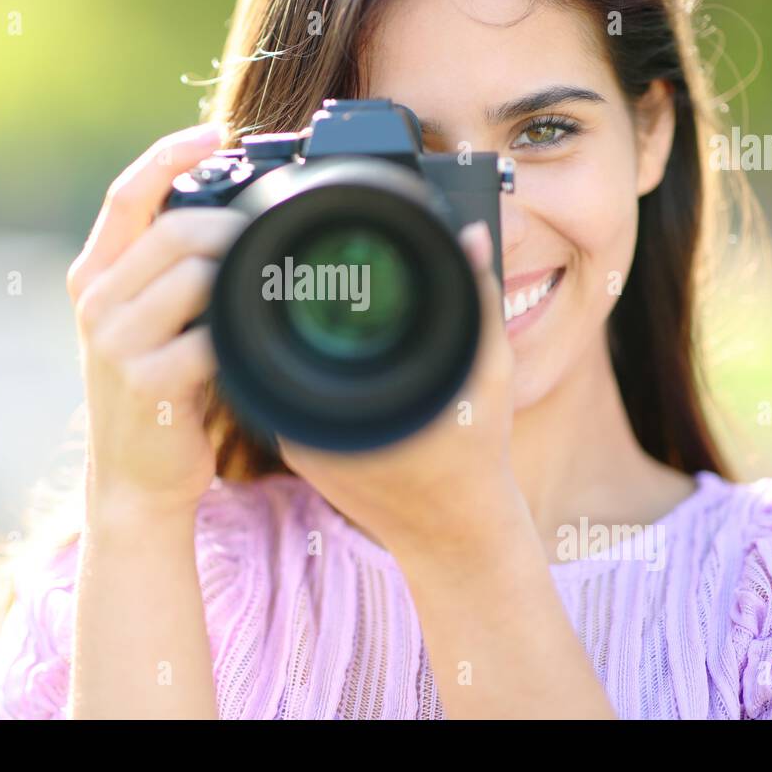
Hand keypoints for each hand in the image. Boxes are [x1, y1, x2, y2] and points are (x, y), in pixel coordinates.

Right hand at [66, 122, 247, 514]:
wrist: (136, 477)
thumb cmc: (158, 388)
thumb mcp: (147, 319)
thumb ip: (169, 270)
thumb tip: (235, 211)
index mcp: (94, 277)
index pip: (125, 195)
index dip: (168, 155)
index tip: (215, 131)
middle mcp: (96, 304)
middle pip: (171, 229)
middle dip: (230, 222)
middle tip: (270, 232)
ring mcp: (116, 345)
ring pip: (194, 276)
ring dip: (243, 274)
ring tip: (271, 284)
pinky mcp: (146, 385)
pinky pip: (208, 337)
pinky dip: (241, 330)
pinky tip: (257, 336)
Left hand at [277, 221, 522, 553]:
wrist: (454, 537)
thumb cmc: (476, 457)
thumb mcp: (487, 373)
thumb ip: (479, 300)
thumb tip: (474, 234)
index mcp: (351, 397)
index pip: (301, 318)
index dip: (305, 278)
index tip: (313, 250)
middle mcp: (311, 416)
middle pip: (285, 333)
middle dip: (301, 295)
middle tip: (313, 258)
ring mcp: (297, 438)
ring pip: (284, 360)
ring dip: (301, 331)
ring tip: (319, 294)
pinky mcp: (299, 450)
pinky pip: (292, 388)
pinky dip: (310, 365)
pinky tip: (332, 348)